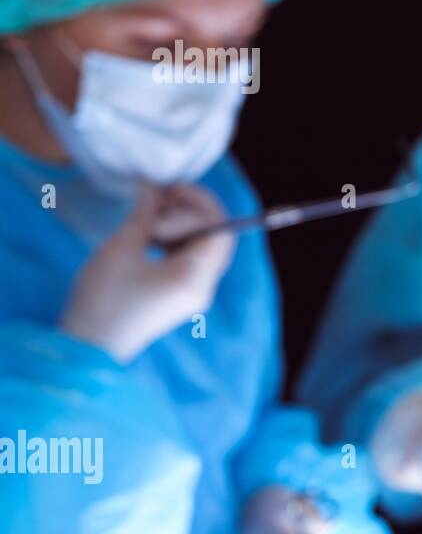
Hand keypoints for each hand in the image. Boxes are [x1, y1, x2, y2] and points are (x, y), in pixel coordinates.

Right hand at [60, 184, 234, 363]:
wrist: (88, 347)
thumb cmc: (104, 299)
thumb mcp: (123, 248)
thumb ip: (145, 213)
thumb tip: (154, 186)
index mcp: (197, 277)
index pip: (220, 229)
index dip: (199, 202)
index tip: (168, 190)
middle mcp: (204, 286)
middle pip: (214, 236)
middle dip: (190, 211)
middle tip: (159, 197)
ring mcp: (193, 293)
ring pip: (201, 246)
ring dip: (180, 224)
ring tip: (149, 215)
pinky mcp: (178, 295)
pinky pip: (188, 259)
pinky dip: (174, 240)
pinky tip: (149, 232)